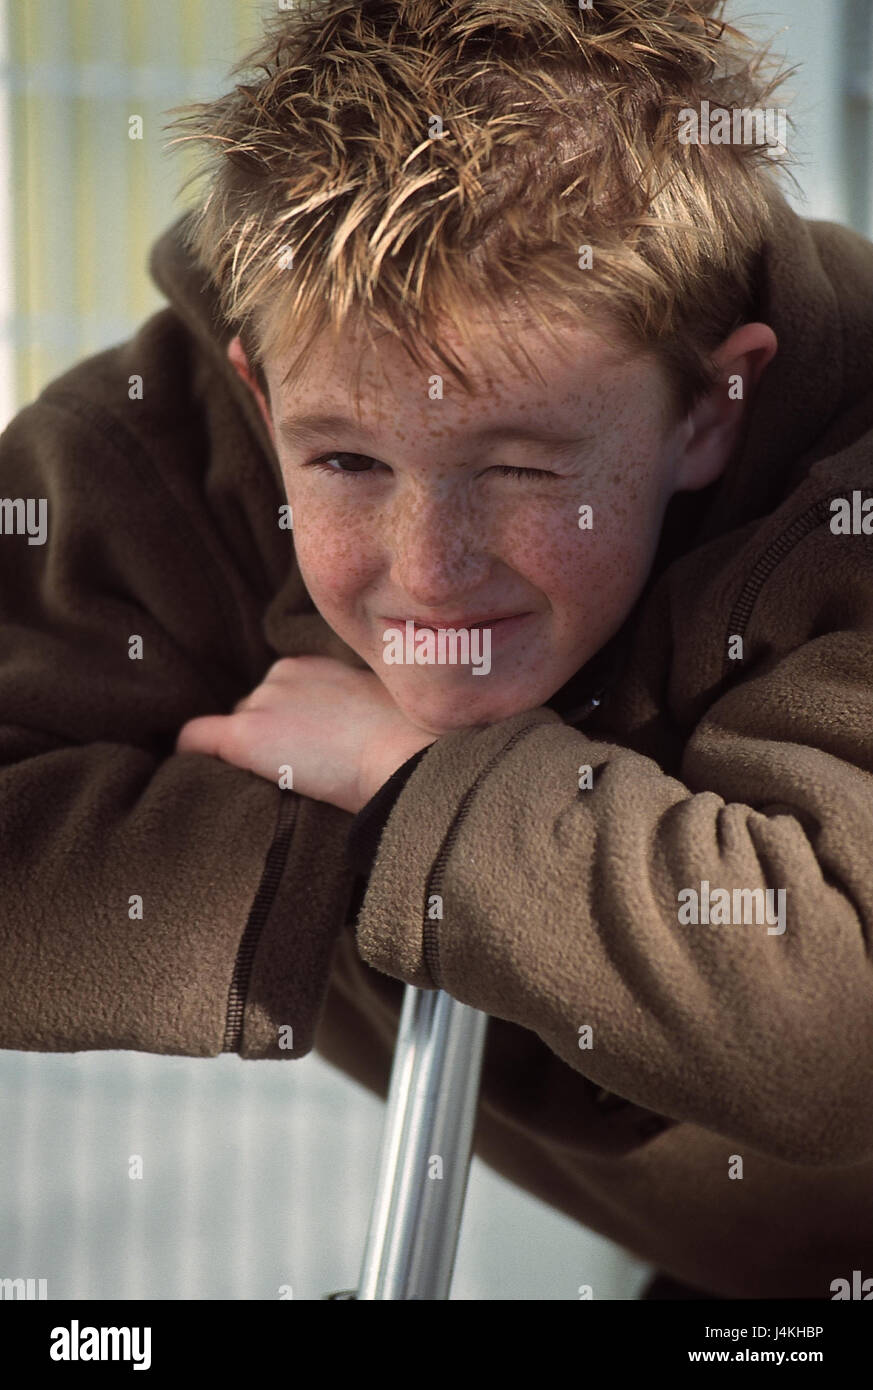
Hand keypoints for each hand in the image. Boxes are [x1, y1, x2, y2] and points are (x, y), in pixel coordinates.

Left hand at [175, 655, 437, 814]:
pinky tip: (198, 776)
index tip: (305, 751)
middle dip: (269, 740)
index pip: (280, 696)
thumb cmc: (411, 743)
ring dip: (250, 755)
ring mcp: (261, 704)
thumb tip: (342, 733)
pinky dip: (193, 754)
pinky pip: (196, 738)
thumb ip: (349, 710)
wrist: (408, 756)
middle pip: (254, 712)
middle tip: (299, 774)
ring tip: (281, 785)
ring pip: (236, 732)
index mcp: (314, 665)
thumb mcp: (380, 709)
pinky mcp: (246, 734)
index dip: (288, 727)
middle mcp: (281, 675)